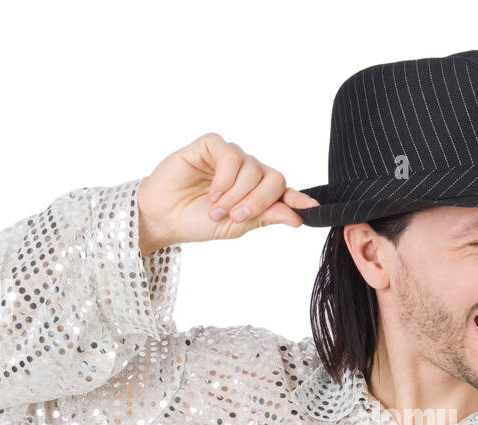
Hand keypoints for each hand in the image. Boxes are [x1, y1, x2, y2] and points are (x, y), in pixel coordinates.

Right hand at [136, 132, 320, 253]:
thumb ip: (266, 217)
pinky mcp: (210, 146)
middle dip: (259, 200)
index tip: (313, 209)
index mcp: (257, 192)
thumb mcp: (236, 226)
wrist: (163, 218)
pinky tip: (212, 192)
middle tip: (237, 217)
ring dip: (236, 194)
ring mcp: (230, 158)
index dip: (300, 199)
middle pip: (273, 178)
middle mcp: (247, 172)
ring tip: (216, 209)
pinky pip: (230, 156)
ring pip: (252, 168)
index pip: (284, 192)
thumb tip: (297, 217)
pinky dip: (225, 178)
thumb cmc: (197, 222)